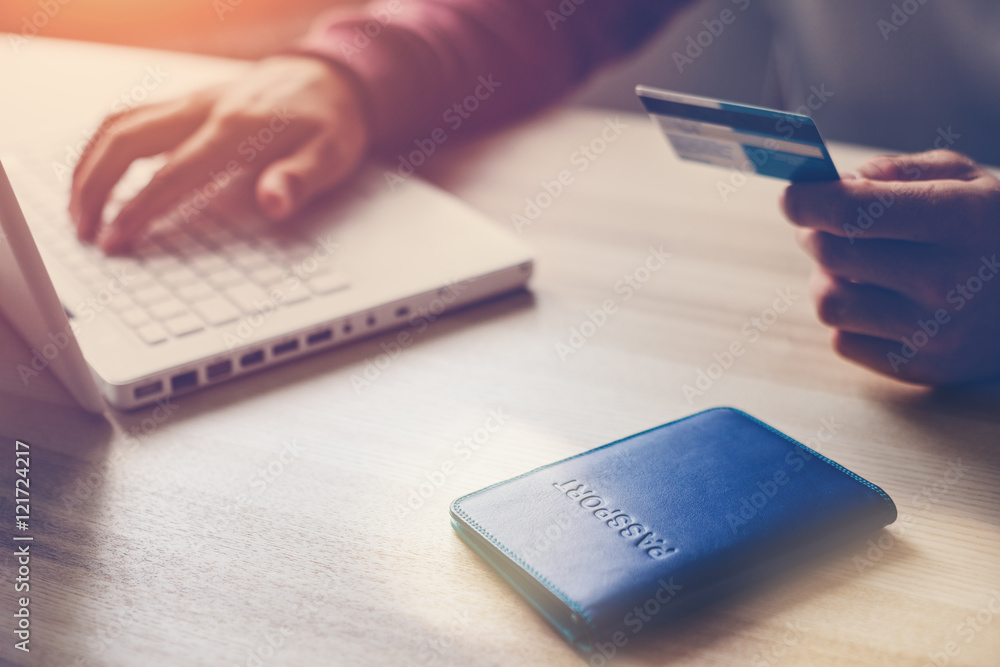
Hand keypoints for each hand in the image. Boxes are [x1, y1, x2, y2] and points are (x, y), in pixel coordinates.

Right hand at [70, 55, 370, 252]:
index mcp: (236, 128)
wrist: (329, 77)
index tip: (113, 241)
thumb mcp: (333, 155)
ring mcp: (191, 101)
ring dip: (89, 166)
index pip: (173, 173)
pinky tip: (99, 176)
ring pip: (119, 125)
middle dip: (94, 187)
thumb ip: (301, 180)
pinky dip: (104, 148)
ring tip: (80, 210)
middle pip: (126, 140)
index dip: (138, 209)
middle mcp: (203, 109)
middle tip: (83, 231)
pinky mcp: (186, 102)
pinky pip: (130, 119)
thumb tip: (274, 203)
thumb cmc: (330, 122)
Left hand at [781, 150, 999, 383]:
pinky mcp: (923, 370)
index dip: (808, 201)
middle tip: (821, 226)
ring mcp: (936, 332)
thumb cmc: (992, 227)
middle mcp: (949, 281)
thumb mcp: (962, 178)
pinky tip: (878, 302)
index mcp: (961, 220)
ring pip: (829, 303)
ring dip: (828, 279)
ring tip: (855, 266)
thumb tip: (830, 186)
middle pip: (832, 256)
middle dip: (814, 234)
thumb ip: (893, 173)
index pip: (854, 212)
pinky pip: (843, 341)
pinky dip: (848, 318)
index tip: (792, 196)